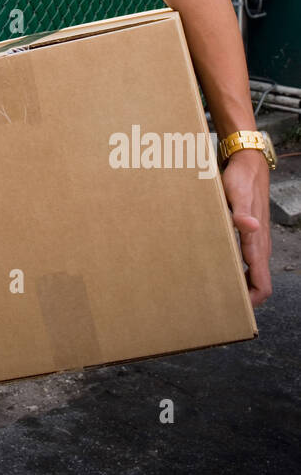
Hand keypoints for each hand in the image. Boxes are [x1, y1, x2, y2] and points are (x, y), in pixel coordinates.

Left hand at [219, 148, 271, 305]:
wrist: (248, 164)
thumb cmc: (242, 179)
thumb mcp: (238, 194)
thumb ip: (242, 212)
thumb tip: (250, 227)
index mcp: (257, 244)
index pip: (262, 286)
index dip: (251, 303)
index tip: (234, 310)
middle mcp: (258, 247)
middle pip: (256, 285)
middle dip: (241, 299)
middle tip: (216, 306)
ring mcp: (254, 242)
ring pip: (251, 274)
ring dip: (238, 285)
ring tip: (212, 292)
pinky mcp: (248, 235)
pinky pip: (245, 261)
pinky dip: (235, 270)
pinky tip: (216, 268)